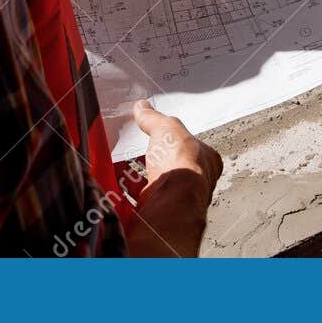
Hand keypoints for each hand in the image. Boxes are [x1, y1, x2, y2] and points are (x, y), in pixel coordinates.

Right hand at [123, 100, 221, 257]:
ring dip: (136, 178)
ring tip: (120, 166)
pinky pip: (137, 201)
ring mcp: (176, 201)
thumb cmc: (182, 168)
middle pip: (172, 167)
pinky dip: (124, 194)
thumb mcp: (167, 128)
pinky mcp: (156, 214)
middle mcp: (195, 184)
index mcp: (207, 161)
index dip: (175, 138)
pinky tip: (115, 185)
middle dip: (153, 160)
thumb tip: (143, 108)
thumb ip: (154, 119)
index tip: (158, 133)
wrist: (170, 204)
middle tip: (138, 152)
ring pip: (154, 186)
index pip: (193, 146)